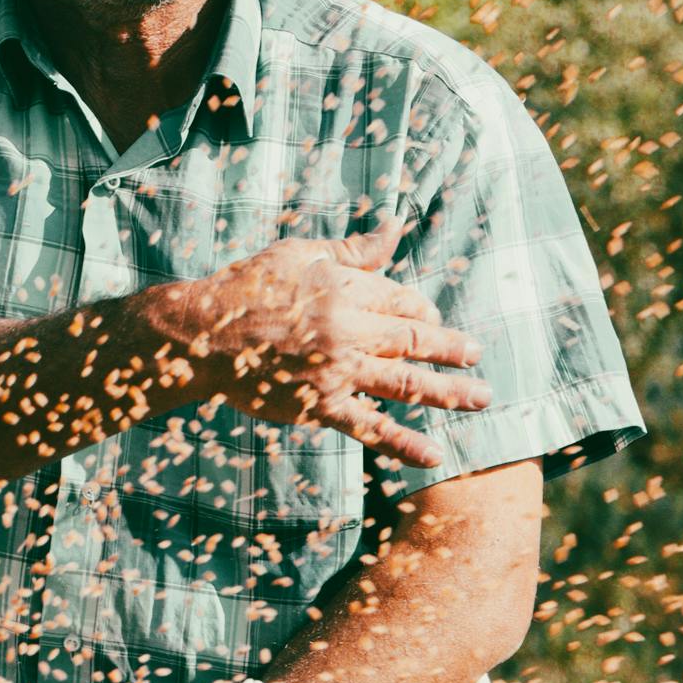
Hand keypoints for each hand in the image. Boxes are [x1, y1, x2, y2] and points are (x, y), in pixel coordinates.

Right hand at [146, 224, 488, 469]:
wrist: (201, 337)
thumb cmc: (248, 289)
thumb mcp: (301, 255)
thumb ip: (355, 250)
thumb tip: (396, 227)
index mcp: (346, 290)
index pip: (402, 300)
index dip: (422, 309)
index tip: (432, 316)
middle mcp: (349, 331)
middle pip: (414, 339)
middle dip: (451, 347)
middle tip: (476, 354)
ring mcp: (336, 372)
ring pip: (405, 383)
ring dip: (448, 392)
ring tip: (481, 398)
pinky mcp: (319, 406)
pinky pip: (370, 428)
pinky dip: (403, 443)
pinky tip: (433, 455)